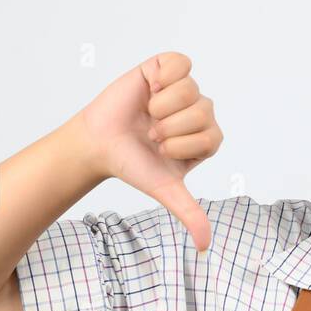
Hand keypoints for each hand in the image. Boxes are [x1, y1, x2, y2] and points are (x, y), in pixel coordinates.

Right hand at [77, 51, 221, 251]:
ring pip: (190, 89)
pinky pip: (180, 63)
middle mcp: (200, 113)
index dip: (181, 144)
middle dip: (170, 127)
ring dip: (162, 106)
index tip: (161, 150)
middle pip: (202, 111)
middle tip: (151, 133)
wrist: (99, 144)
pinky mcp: (165, 69)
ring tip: (148, 114)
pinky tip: (151, 88)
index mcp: (207, 139)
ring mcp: (183, 90)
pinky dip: (164, 76)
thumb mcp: (164, 190)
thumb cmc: (133, 165)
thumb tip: (204, 247)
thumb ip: (189, 213)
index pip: (211, 135)